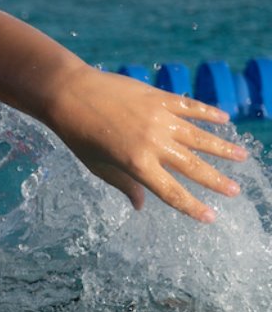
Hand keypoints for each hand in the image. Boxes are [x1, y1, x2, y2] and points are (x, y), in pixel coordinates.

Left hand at [42, 66, 248, 222]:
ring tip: (242, 156)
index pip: (171, 192)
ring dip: (222, 147)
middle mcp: (153, 143)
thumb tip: (141, 205)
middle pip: (192, 166)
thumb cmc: (78, 135)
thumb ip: (123, 184)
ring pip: (199, 136)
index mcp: (136, 164)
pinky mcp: (158, 98)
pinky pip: (189, 107)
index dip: (192, 206)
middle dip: (216, 180)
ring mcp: (159, 118)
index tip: (211, 217)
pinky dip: (208, 113)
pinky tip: (223, 119)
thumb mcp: (97, 166)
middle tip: (235, 191)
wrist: (69, 94)